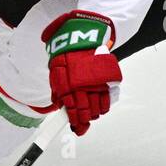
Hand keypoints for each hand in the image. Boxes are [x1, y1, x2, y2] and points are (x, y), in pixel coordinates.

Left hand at [42, 10, 122, 136]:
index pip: (72, 111)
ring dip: (95, 113)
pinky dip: (105, 104)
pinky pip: (108, 97)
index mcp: (66, 87)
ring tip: (92, 114)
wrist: (81, 37)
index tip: (76, 129)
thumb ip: (59, 91)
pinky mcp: (106, 78)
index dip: (75, 122)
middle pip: (86, 112)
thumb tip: (62, 106)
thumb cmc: (66, 55)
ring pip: (98, 107)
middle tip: (83, 123)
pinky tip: (102, 106)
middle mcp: (81, 87)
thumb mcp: (56, 73)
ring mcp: (95, 83)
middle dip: (85, 120)